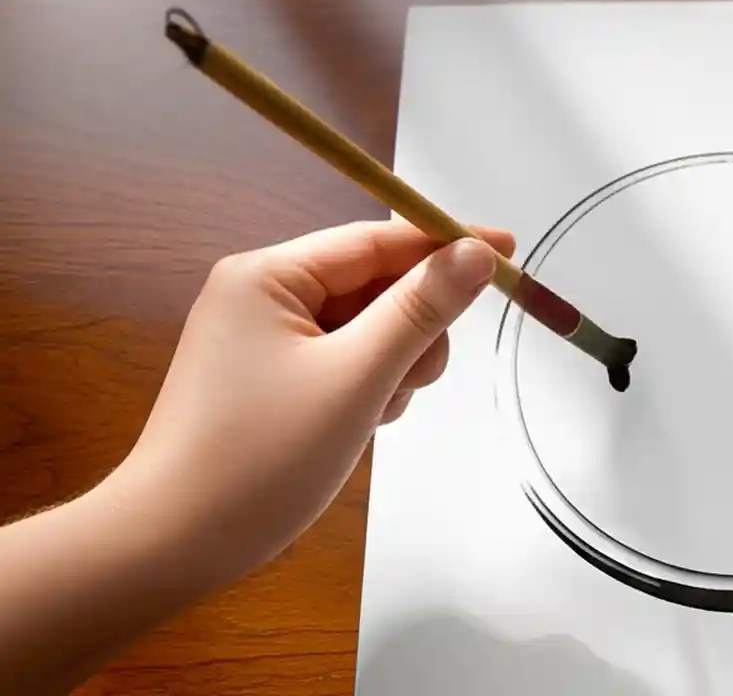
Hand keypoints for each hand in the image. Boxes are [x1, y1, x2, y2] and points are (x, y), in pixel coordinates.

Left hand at [105, 220, 513, 583]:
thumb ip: (421, 309)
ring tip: (373, 415)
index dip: (446, 245)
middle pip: (376, 285)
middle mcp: (262, 295)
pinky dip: (367, 387)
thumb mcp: (357, 378)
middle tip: (412, 380)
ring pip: (368, 329)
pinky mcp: (271, 380)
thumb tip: (477, 253)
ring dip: (392, 366)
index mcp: (269, 276)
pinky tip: (358, 425)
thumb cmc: (260, 458)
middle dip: (412, 328)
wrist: (173, 544)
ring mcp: (264, 340)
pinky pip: (344, 361)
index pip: (377, 240)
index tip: (509, 252)